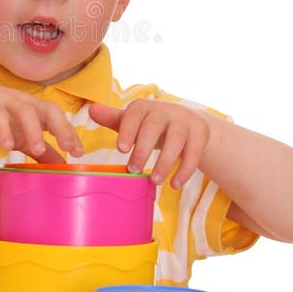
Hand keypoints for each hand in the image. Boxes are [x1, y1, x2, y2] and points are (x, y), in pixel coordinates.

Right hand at [0, 79, 84, 161]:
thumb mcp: (20, 136)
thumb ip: (40, 150)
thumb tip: (61, 166)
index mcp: (36, 109)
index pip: (59, 119)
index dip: (70, 134)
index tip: (80, 153)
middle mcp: (25, 102)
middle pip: (49, 110)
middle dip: (61, 128)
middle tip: (68, 148)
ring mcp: (6, 101)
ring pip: (24, 111)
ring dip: (33, 130)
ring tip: (38, 149)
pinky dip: (3, 130)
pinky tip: (7, 146)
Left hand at [89, 99, 210, 187]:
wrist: (188, 122)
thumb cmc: (152, 125)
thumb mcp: (133, 121)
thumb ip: (113, 118)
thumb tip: (92, 109)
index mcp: (144, 107)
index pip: (134, 115)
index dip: (127, 131)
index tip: (121, 149)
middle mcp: (165, 110)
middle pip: (153, 128)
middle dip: (142, 150)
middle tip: (133, 170)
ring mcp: (184, 120)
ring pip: (175, 140)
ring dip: (164, 163)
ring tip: (154, 181)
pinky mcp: (200, 133)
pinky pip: (193, 153)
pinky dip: (184, 170)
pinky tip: (174, 184)